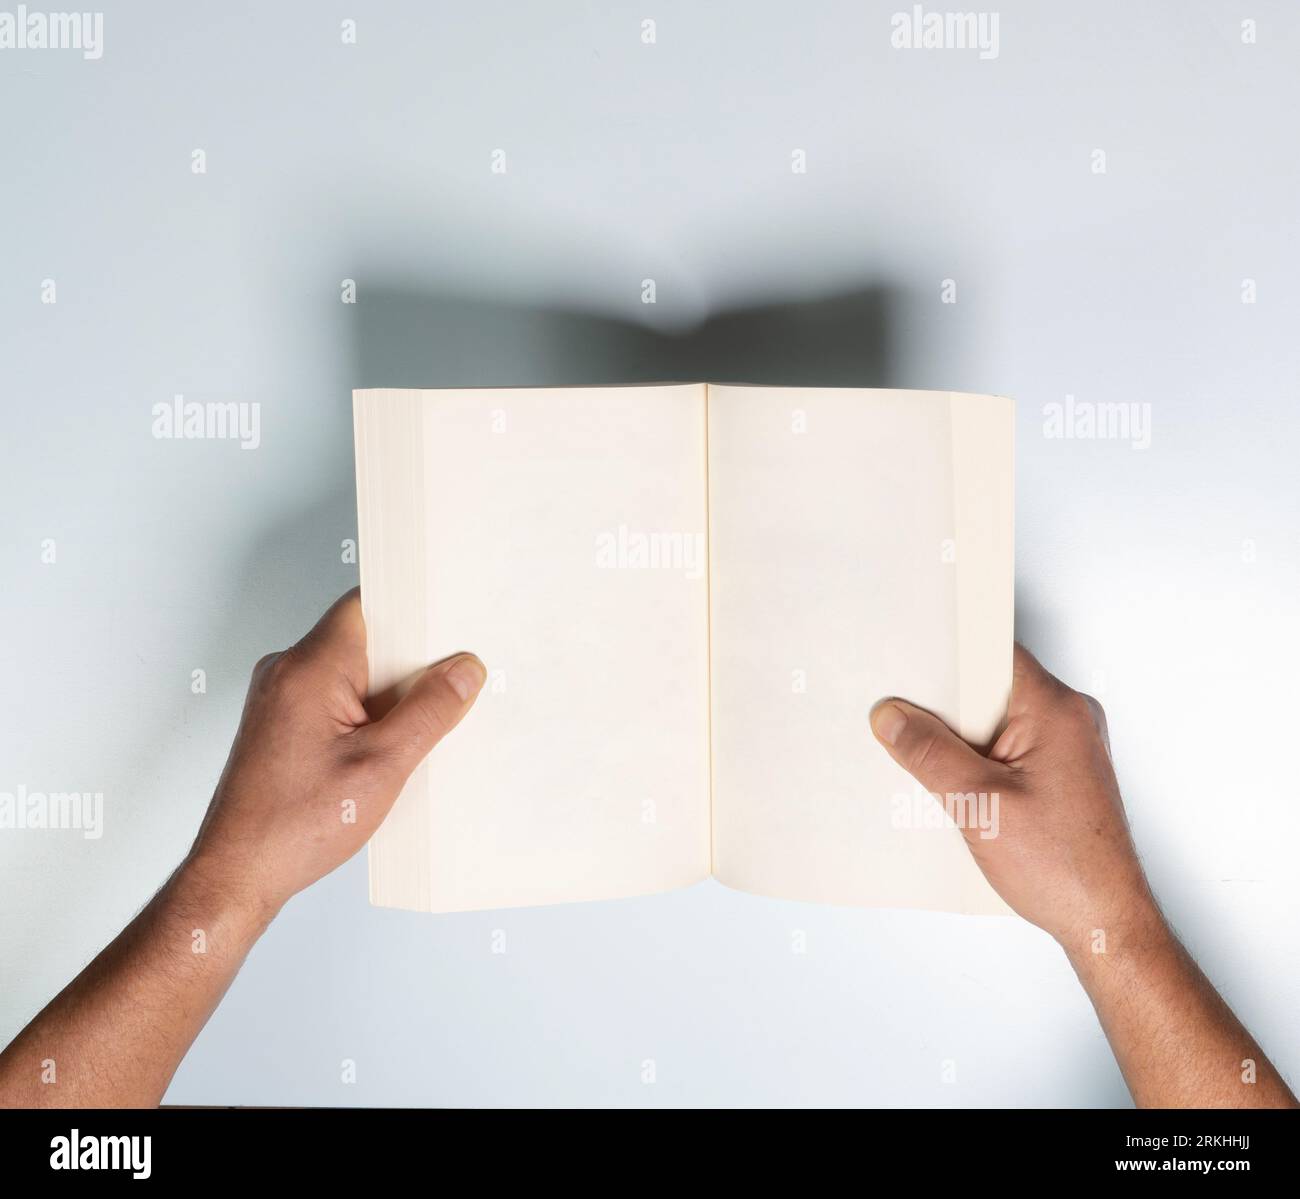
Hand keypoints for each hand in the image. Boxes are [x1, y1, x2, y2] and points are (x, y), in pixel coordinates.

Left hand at [184, 588, 484, 918]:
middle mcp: (287, 671)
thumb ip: (429, 710)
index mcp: (309, 668)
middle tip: (451, 686)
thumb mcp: (383, 765)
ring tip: (420, 728)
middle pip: (364, 637)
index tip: (452, 625)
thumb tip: (464, 669)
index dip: (413, 610)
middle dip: (410, 661)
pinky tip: (390, 750)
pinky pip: (337, 698)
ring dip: (390, 694)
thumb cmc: (294, 826)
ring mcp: (281, 697)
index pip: (367, 604)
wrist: (236, 875)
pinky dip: (368, 715)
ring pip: (353, 671)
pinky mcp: (282, 723)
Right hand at [870, 643, 1156, 952]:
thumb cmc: (1062, 868)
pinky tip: (950, 783)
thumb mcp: (978, 804)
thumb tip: (891, 717)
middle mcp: (1069, 718)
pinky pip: (1007, 746)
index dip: (946, 652)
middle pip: (990, 685)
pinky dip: (976, 757)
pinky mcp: (1059, 772)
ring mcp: (1067, 746)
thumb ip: (929, 753)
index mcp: (1056, 710)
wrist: (1105, 922)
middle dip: (943, 701)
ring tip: (921, 756)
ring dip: (958, 735)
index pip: (993, 652)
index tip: (903, 662)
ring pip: (996, 718)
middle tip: (899, 715)